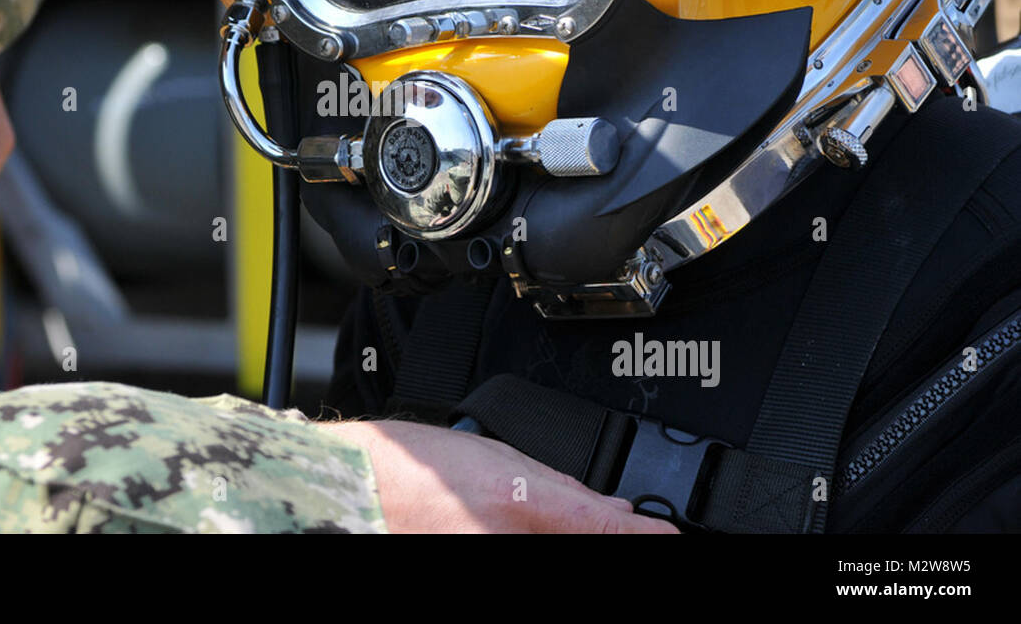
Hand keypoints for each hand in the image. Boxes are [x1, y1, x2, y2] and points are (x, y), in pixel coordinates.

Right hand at [322, 419, 679, 533]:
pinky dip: (524, 542)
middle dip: (602, 533)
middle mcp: (506, 542)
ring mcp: (487, 561)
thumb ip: (557, 484)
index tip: (671, 538)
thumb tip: (611, 506)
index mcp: (518, 502)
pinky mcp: (474, 571)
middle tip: (592, 518)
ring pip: (552, 553)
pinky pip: (515, 560)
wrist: (351, 488)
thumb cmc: (407, 463)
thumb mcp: (492, 453)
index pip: (604, 529)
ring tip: (510, 512)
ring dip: (556, 538)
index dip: (647, 537)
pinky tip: (506, 526)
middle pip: (581, 544)